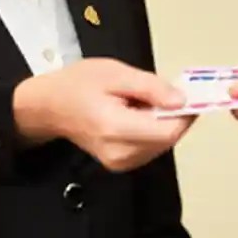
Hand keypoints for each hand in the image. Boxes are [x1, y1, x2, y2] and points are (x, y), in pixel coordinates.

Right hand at [13, 58, 194, 171]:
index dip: (185, 113)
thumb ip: (151, 87)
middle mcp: (119, 153)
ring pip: (162, 144)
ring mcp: (119, 163)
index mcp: (115, 128)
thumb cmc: (79, 84)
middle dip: (174, 115)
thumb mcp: (116, 73)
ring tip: (143, 101)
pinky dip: (153, 130)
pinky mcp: (121, 165)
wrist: (49, 106)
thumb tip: (182, 101)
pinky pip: (151, 147)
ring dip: (164, 122)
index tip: (188, 92)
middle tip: (163, 91)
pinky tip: (139, 115)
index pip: (168, 131)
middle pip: (168, 139)